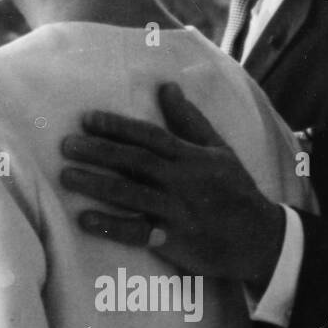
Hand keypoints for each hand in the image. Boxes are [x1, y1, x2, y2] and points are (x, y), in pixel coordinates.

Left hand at [58, 83, 284, 288]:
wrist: (261, 240)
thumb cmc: (235, 190)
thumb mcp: (218, 150)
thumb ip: (189, 120)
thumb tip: (167, 86)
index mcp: (191, 157)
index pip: (150, 136)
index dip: (118, 126)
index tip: (87, 119)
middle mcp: (182, 181)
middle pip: (135, 162)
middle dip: (99, 151)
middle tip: (66, 145)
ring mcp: (177, 211)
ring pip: (131, 194)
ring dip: (96, 184)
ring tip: (66, 176)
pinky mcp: (173, 240)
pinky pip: (137, 233)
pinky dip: (110, 226)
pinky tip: (84, 219)